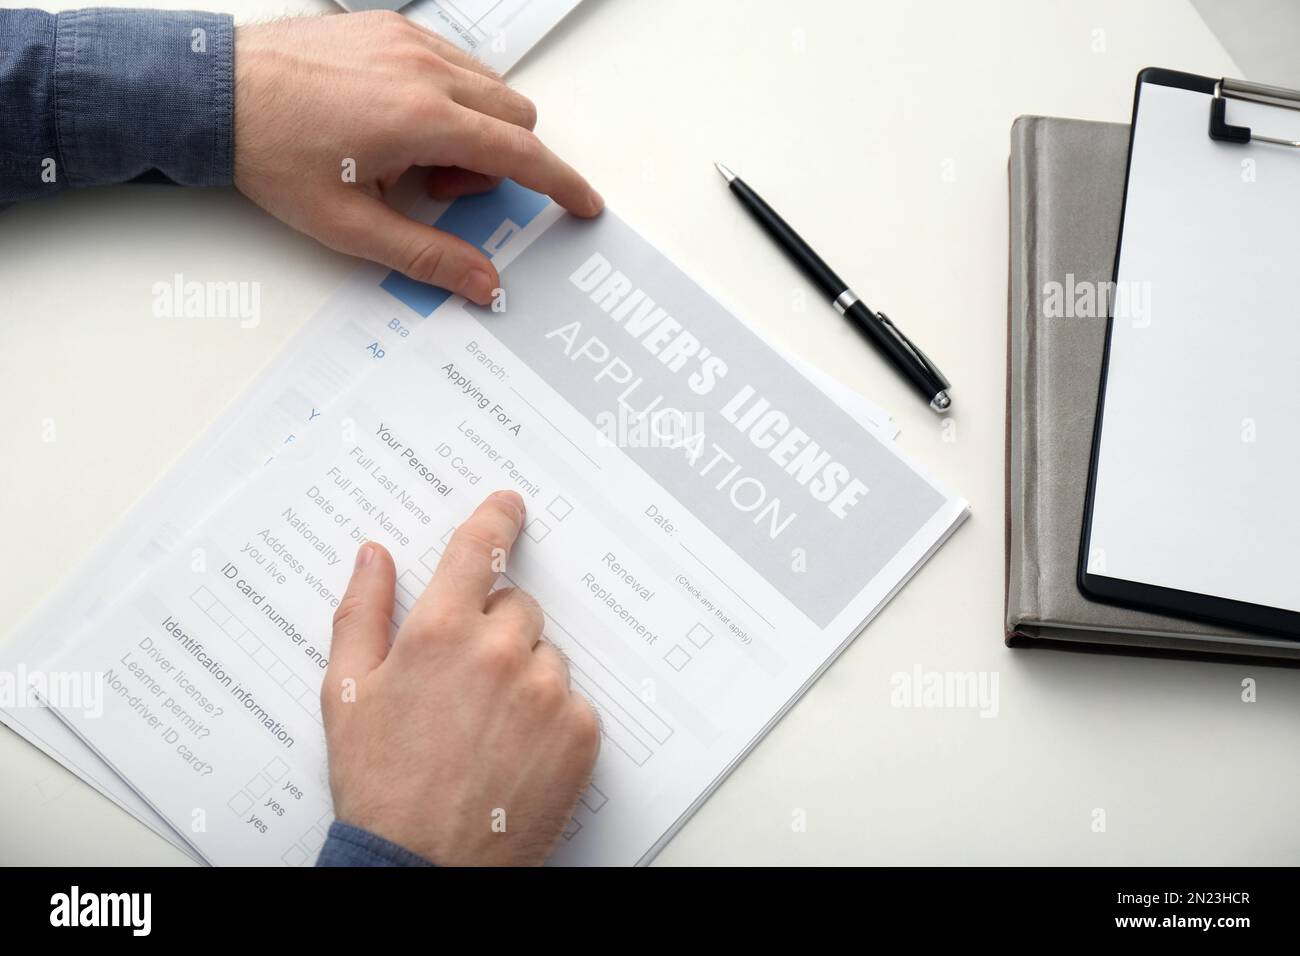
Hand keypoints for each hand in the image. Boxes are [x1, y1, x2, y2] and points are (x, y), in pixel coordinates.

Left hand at [232, 12, 602, 304]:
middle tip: (439, 190)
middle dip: (501, 162)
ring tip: (411, 156)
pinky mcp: (391, 27)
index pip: (522, 154)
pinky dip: (451, 97)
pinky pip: (455, 62)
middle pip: (516, 117)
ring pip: (489, 88)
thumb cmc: (271, 153)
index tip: (584, 204)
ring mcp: (409, 40)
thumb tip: (483, 283)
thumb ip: (427, 256)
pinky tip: (399, 121)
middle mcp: (426, 70)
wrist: (213, 92)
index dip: (562, 184)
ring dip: (476, 129)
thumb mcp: (350, 227)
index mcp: (424, 120)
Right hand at [321, 490, 600, 865]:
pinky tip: (515, 752)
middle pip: (519, 608)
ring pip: (548, 656)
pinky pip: (573, 702)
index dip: (496, 519)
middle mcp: (500, 652)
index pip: (478, 551)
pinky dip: (552, 719)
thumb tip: (375, 555)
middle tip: (466, 684)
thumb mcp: (347, 694)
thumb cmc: (379, 784)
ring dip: (526, 677)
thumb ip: (363, 612)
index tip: (509, 506)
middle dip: (497, 632)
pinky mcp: (579, 732)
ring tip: (487, 729)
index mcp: (440, 632)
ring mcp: (546, 692)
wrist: (420, 865)